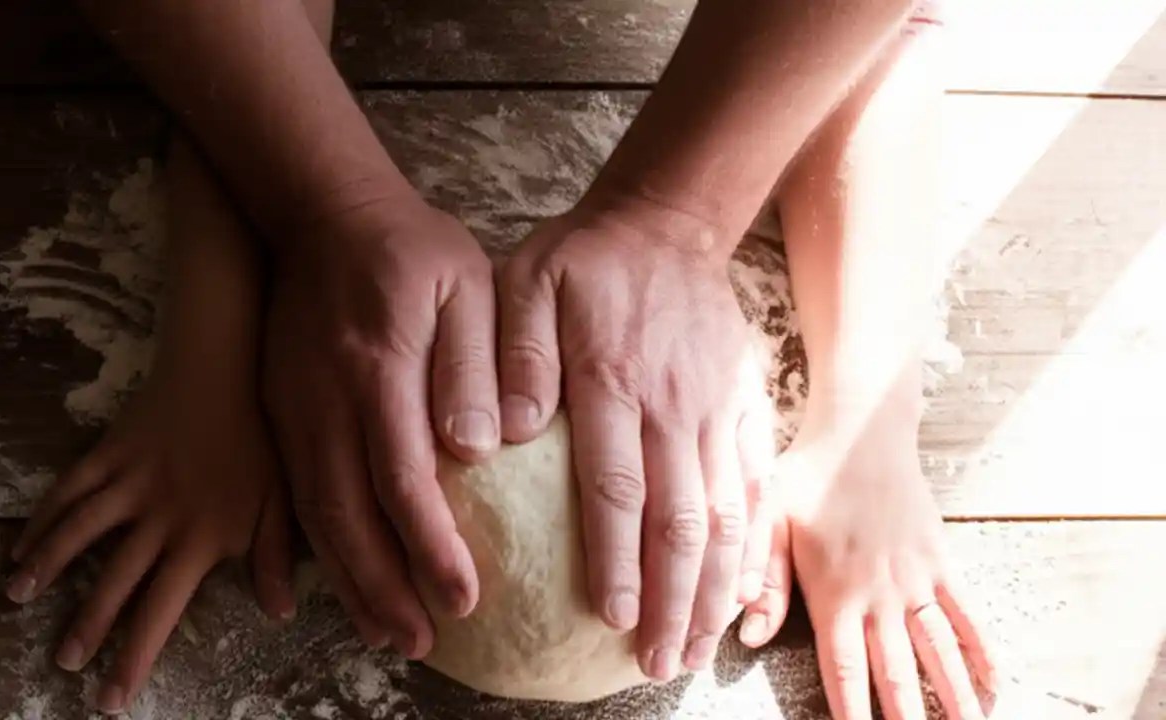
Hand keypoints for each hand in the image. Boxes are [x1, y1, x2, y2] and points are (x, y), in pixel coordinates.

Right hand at [7, 372, 294, 713]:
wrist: (226, 371)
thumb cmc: (259, 439)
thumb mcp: (279, 502)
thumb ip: (273, 558)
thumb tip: (281, 612)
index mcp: (199, 538)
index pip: (161, 611)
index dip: (134, 657)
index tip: (110, 697)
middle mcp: (158, 518)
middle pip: (114, 583)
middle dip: (86, 628)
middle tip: (63, 663)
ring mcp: (129, 484)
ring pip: (79, 533)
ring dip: (46, 567)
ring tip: (17, 598)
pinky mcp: (108, 454)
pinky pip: (69, 490)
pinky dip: (43, 518)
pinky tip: (21, 543)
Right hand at [262, 194, 496, 657]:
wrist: (324, 213)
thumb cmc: (411, 250)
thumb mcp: (464, 284)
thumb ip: (475, 363)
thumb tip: (477, 447)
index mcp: (378, 367)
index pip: (403, 478)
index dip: (431, 547)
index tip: (463, 598)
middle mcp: (324, 399)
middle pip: (346, 515)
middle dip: (383, 588)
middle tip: (420, 641)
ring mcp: (291, 408)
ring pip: (313, 514)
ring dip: (348, 581)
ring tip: (385, 631)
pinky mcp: (278, 412)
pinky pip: (292, 494)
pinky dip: (313, 548)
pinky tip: (338, 583)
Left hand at [497, 199, 775, 679]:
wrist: (667, 221)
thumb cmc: (584, 260)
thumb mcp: (525, 282)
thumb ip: (513, 353)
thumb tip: (500, 431)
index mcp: (613, 377)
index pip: (617, 485)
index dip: (617, 557)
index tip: (613, 618)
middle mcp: (673, 403)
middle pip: (680, 517)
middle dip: (673, 598)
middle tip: (656, 662)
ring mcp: (716, 407)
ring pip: (725, 512)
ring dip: (714, 587)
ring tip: (696, 649)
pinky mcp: (743, 404)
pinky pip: (755, 483)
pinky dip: (752, 543)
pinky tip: (743, 593)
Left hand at [769, 398, 997, 718]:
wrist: (861, 431)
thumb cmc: (807, 475)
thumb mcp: (767, 519)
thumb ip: (760, 578)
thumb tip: (747, 634)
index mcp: (835, 592)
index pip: (845, 668)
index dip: (851, 711)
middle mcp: (880, 594)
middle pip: (896, 672)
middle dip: (907, 717)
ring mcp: (915, 580)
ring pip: (938, 651)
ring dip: (953, 696)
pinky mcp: (940, 561)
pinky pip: (966, 614)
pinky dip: (982, 650)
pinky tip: (994, 683)